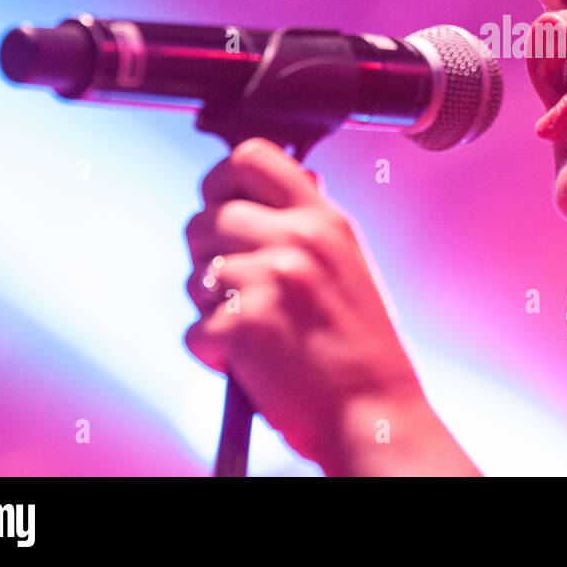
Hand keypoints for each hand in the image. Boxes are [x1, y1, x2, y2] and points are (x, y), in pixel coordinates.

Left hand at [183, 137, 435, 473]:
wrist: (373, 411)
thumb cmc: (361, 347)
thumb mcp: (351, 261)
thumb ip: (314, 221)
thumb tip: (291, 180)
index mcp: (325, 219)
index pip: (250, 156)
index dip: (221, 180)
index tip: (222, 204)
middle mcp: (298, 239)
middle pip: (205, 218)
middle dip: (208, 255)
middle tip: (239, 290)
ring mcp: (269, 278)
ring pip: (194, 274)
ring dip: (211, 306)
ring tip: (256, 329)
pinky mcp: (242, 324)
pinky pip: (194, 329)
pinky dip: (213, 352)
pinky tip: (250, 361)